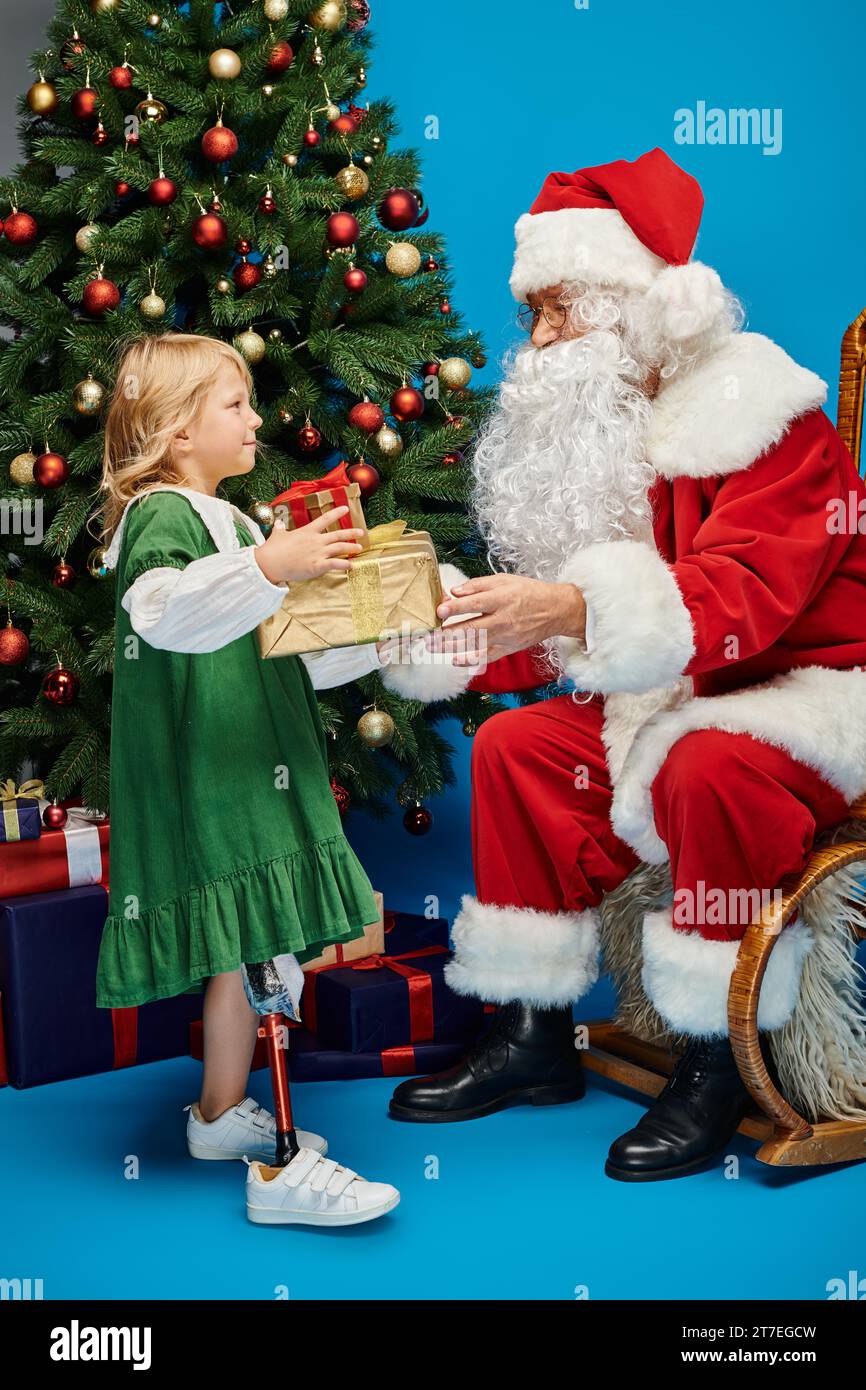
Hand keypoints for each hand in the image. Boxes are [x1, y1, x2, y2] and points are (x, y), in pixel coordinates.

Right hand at [254, 506, 364, 583]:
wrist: (270, 563)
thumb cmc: (273, 549)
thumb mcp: (277, 535)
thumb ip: (280, 528)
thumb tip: (278, 523)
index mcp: (307, 532)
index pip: (325, 519)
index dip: (336, 513)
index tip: (346, 509)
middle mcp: (315, 541)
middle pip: (337, 535)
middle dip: (351, 533)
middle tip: (361, 532)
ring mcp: (317, 553)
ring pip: (339, 548)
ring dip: (351, 547)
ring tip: (359, 547)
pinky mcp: (317, 566)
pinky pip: (334, 564)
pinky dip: (344, 565)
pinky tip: (351, 565)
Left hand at [426, 574, 585, 665]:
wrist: (555, 611)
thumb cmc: (527, 592)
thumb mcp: (504, 580)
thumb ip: (477, 586)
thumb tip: (454, 592)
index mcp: (502, 599)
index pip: (475, 604)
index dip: (456, 608)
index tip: (439, 611)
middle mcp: (503, 620)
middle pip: (471, 629)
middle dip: (446, 634)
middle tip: (427, 637)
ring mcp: (505, 637)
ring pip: (475, 645)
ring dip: (451, 647)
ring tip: (431, 647)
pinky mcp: (508, 648)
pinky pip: (488, 657)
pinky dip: (471, 660)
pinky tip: (455, 660)